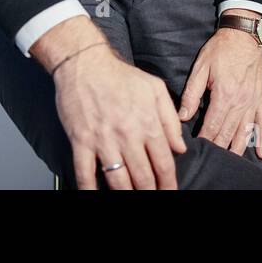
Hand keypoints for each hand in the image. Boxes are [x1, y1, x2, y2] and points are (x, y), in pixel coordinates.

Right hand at [37, 19, 186, 189]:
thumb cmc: (120, 75)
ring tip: (131, 200)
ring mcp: (103, 139)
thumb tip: (180, 147)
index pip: (164, 163)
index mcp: (147, 122)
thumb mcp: (154, 89)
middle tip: (153, 198)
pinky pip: (85, 172)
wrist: (85, 63)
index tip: (170, 192)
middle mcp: (127, 135)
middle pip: (144, 177)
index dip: (169, 184)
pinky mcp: (81, 140)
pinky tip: (94, 196)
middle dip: (151, 193)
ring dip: (127, 195)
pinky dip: (89, 189)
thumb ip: (170, 119)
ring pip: (118, 181)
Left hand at [176, 11, 261, 158]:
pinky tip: (261, 152)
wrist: (244, 34)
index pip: (212, 125)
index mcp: (224, 95)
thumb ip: (191, 94)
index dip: (205, 139)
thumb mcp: (201, 68)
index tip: (198, 148)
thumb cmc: (222, 48)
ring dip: (238, 148)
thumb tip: (183, 115)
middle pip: (228, 132)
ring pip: (246, 132)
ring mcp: (253, 101)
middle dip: (219, 147)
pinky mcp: (260, 98)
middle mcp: (241, 102)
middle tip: (212, 157)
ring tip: (231, 159)